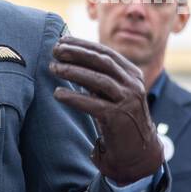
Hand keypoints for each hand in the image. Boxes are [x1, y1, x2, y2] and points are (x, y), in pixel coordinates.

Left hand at [49, 36, 162, 183]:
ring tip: (53, 68)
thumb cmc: (117, 118)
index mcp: (132, 74)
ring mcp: (128, 100)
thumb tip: (70, 58)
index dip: (83, 45)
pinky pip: (93, 104)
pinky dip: (74, 97)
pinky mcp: (119, 118)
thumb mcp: (111, 93)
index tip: (62, 41)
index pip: (106, 53)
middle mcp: (133, 84)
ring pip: (98, 80)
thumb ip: (99, 77)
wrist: (137, 150)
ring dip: (73, 72)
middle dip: (77, 53)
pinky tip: (58, 94)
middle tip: (55, 50)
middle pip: (102, 62)